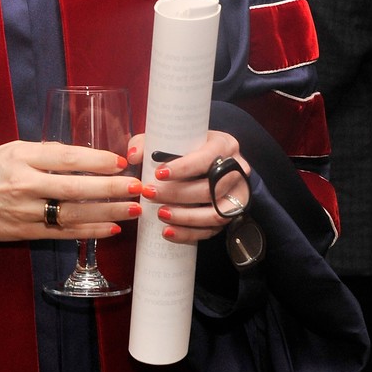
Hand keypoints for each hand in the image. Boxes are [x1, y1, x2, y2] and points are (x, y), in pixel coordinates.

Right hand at [0, 140, 149, 240]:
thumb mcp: (9, 149)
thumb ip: (43, 152)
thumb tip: (80, 155)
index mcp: (22, 158)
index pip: (66, 158)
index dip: (97, 160)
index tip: (120, 162)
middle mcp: (25, 185)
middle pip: (75, 187)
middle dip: (110, 188)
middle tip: (138, 187)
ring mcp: (26, 212)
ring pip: (74, 214)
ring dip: (107, 212)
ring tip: (133, 209)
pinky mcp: (26, 233)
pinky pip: (63, 234)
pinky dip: (89, 232)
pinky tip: (111, 229)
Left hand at [128, 132, 249, 243]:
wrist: (209, 163)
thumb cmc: (186, 149)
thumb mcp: (168, 138)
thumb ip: (146, 143)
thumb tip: (133, 157)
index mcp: (222, 144)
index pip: (206, 157)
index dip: (183, 167)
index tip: (158, 174)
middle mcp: (236, 169)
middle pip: (209, 188)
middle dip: (177, 194)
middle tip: (150, 194)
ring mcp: (237, 194)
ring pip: (215, 213)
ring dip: (185, 217)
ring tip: (160, 214)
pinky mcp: (231, 214)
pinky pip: (212, 230)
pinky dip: (189, 233)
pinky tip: (168, 231)